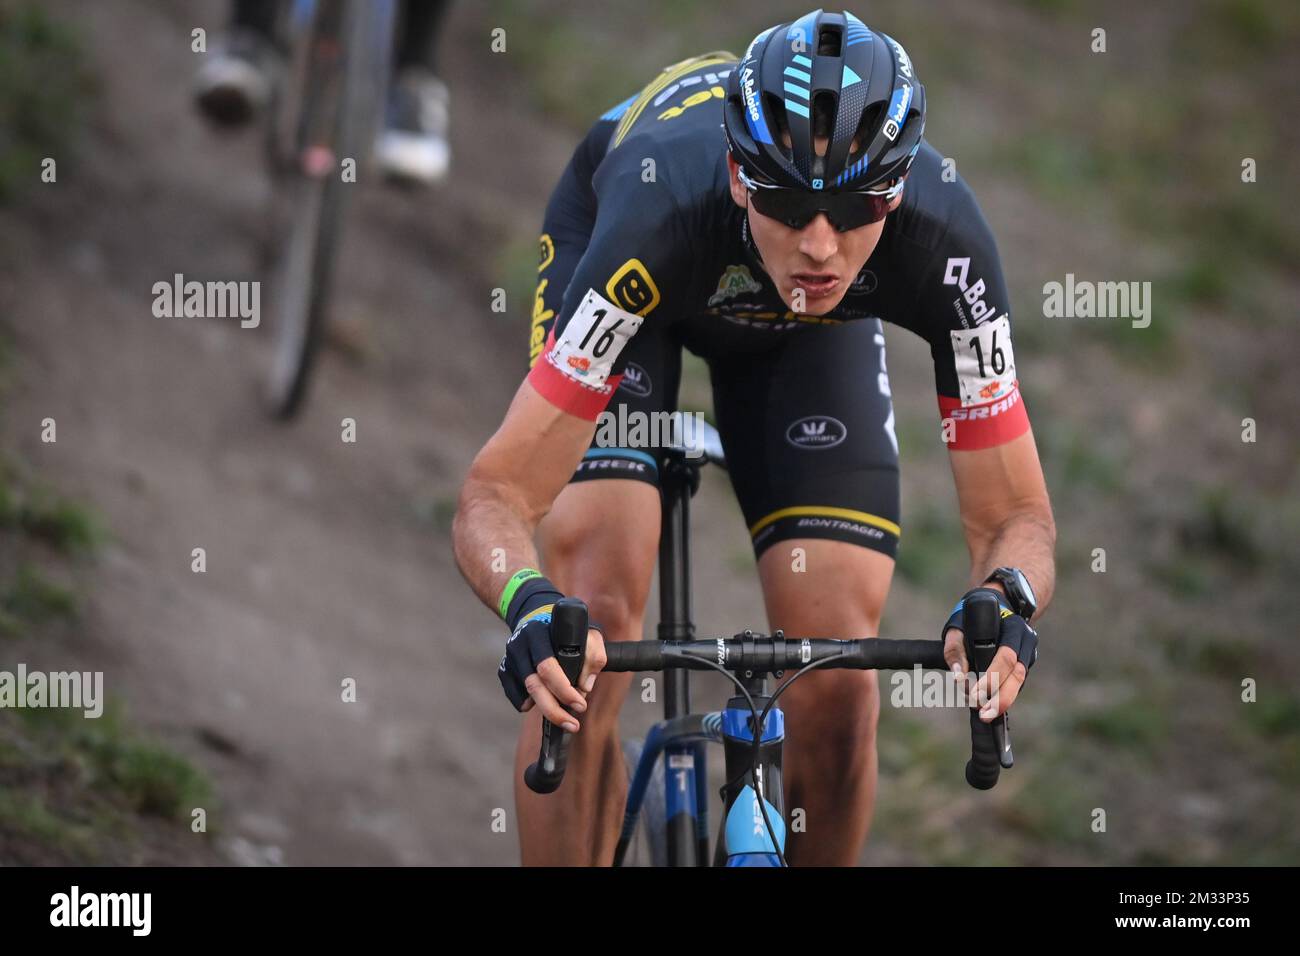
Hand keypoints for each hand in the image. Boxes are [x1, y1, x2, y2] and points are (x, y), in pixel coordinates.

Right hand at [499, 610, 606, 729]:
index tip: (581, 704)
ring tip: (563, 720)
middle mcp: (520, 644)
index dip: (564, 690)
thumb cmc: (566, 627)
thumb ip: (594, 656)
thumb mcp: (588, 633)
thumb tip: (585, 686)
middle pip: (534, 684)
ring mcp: (510, 656)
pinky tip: (536, 706)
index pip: (548, 667)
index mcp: (539, 633)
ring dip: (544, 709)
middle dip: (554, 709)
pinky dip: (523, 702)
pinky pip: (511, 690)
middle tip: (573, 724)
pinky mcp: (505, 666)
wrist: (535, 611)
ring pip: (524, 690)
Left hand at [942, 589, 1037, 722]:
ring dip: (1003, 700)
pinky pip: (1016, 683)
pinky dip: (1004, 695)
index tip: (972, 694)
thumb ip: (954, 649)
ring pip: (1020, 682)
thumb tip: (958, 677)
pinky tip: (990, 706)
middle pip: (1018, 674)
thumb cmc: (972, 615)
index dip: (991, 678)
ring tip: (985, 714)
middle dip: (1002, 698)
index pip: (1005, 657)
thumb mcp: (958, 625)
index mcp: (1013, 627)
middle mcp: (1026, 641)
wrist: (996, 603)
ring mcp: (1028, 653)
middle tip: (984, 714)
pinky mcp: (1024, 664)